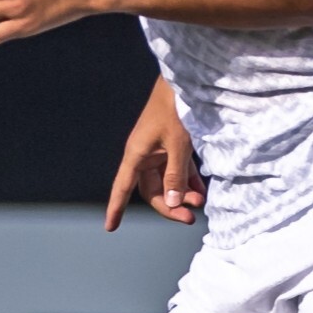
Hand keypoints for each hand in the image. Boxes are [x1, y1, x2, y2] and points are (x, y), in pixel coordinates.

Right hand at [105, 98, 205, 230]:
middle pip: (151, 190)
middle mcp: (144, 156)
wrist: (183, 84)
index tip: (111, 228)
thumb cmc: (175, 110)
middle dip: (170, 205)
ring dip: (182, 194)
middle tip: (189, 218)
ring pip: (167, 181)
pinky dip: (188, 180)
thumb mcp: (178, 144)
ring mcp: (158, 151)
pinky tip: (201, 190)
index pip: (122, 188)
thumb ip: (175, 175)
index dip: (116, 208)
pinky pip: (177, 169)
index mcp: (136, 155)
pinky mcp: (172, 145)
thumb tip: (174, 201)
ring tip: (201, 203)